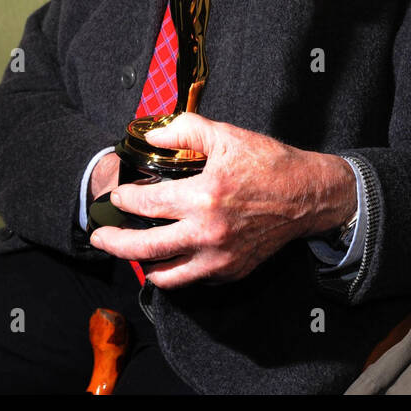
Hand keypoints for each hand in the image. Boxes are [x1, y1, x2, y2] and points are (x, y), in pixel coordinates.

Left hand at [88, 114, 356, 288]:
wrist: (309, 196)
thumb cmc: (270, 164)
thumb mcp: (228, 137)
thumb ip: (186, 131)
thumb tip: (153, 135)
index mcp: (203, 197)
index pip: (147, 203)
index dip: (126, 199)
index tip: (119, 195)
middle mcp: (207, 234)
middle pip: (144, 248)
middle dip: (115, 242)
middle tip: (100, 236)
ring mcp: (219, 258)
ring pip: (166, 276)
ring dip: (143, 264)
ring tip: (134, 253)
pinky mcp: (231, 271)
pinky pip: (193, 278)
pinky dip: (177, 270)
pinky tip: (172, 256)